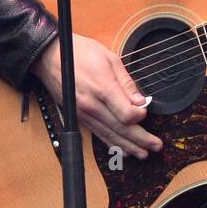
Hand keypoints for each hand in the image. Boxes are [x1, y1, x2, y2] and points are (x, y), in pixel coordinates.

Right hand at [31, 33, 162, 159]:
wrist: (50, 57)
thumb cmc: (79, 53)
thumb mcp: (109, 59)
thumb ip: (126, 83)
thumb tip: (140, 101)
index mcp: (102, 88)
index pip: (126, 114)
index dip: (140, 116)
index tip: (146, 112)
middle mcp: (92, 105)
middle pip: (120, 129)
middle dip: (141, 140)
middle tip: (156, 146)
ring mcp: (84, 113)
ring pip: (109, 136)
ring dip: (128, 146)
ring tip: (143, 153)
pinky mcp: (79, 117)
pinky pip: (97, 134)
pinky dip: (111, 144)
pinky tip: (122, 149)